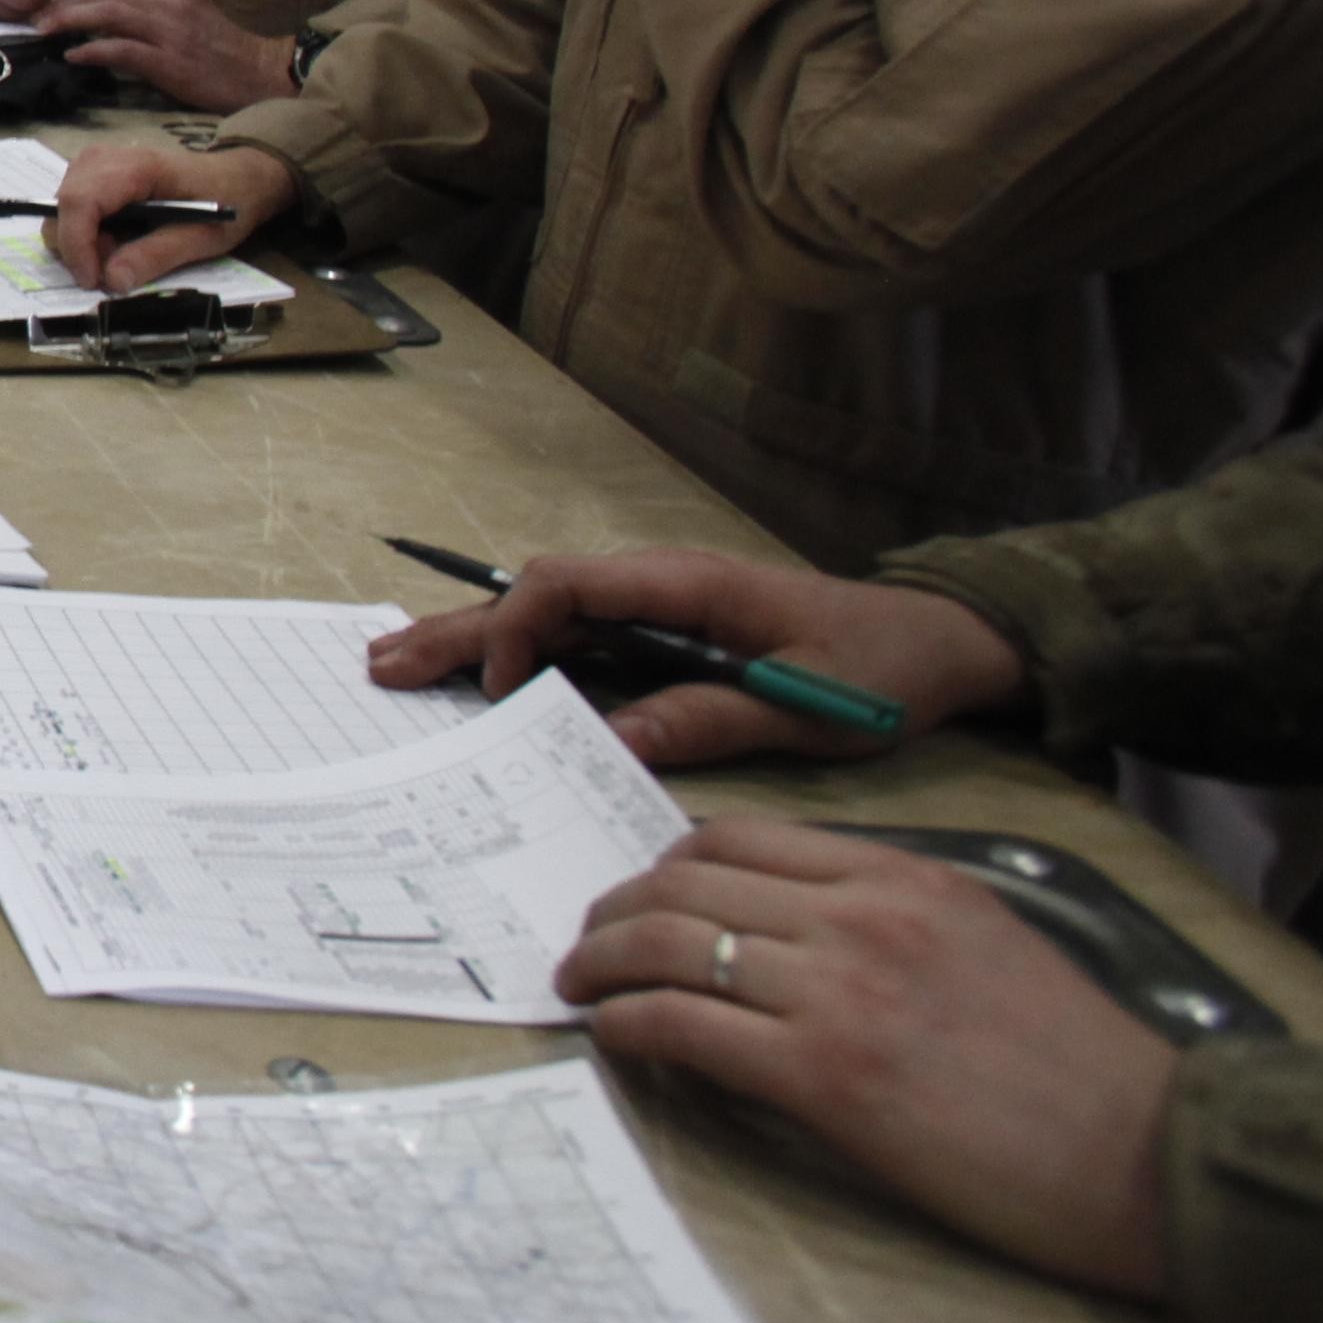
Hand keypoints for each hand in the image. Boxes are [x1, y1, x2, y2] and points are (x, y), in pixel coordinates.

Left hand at [33, 0, 298, 108]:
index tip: (55, 7)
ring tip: (44, 31)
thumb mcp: (188, 14)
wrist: (261, 74)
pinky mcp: (171, 60)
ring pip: (108, 14)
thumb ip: (151, 10)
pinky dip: (93, 50)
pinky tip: (73, 55)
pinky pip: (121, 49)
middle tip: (37, 19)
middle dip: (66, 5)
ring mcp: (170, 29)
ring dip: (70, 21)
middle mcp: (170, 0)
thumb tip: (104, 18)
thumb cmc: (221, 51)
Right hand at [47, 140, 293, 292]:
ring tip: (119, 251)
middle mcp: (108, 156)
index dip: (77, 244)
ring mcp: (98, 161)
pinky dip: (84, 231)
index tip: (92, 280)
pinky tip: (115, 238)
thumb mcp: (202, 237)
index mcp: (139, 167)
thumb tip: (111, 281)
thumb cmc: (227, 201)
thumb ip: (155, 256)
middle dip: (78, 246)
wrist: (238, 176)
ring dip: (81, 240)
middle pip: (64, 203)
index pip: (82, 200)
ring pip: (62, 205)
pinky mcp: (95, 172)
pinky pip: (71, 204)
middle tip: (112, 267)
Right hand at [369, 547, 1027, 765]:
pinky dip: (517, 656)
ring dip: (474, 641)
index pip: (572, 586)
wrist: (939, 646)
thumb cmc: (882, 670)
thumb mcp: (806, 705)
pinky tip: (475, 679)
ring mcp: (660, 611)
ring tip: (398, 665)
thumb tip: (614, 737)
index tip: (498, 694)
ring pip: (547, 617)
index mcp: (689, 586)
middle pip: (539, 597)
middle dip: (459, 631)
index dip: (520, 632)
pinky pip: (577, 640)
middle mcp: (661, 588)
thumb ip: (712, 718)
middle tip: (383, 666)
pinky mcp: (667, 638)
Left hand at [558, 820, 1170, 1300]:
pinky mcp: (825, 1076)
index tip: (640, 900)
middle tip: (588, 945)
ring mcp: (841, 991)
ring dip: (600, 964)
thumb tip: (791, 932)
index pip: (741, 840)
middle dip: (614, 910)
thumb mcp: (987, 946)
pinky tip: (612, 1037)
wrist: (1151, 1157)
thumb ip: (891, 921)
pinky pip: (681, 1025)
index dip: (667, 867)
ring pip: (667, 943)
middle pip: (685, 882)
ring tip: (580, 989)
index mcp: (907, 878)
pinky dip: (627, 1023)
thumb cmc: (1081, 1073)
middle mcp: (864, 915)